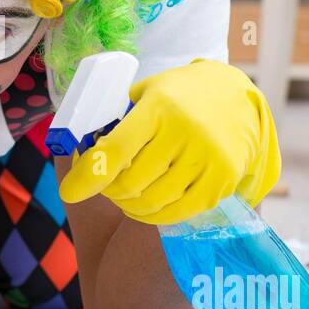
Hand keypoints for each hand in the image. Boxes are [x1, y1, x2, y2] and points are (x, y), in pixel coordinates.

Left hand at [58, 59, 280, 226]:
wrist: (238, 98)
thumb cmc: (179, 95)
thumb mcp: (146, 93)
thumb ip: (115, 118)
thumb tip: (79, 147)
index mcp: (159, 106)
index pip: (116, 151)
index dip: (88, 176)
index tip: (69, 191)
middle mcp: (186, 132)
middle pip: (131, 184)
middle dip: (108, 190)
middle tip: (103, 185)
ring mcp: (208, 158)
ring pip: (153, 202)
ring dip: (129, 205)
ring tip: (125, 194)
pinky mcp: (223, 180)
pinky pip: (179, 212)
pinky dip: (155, 215)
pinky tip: (146, 206)